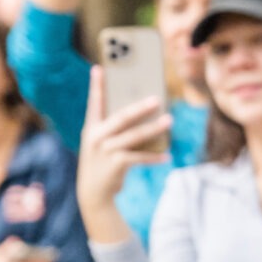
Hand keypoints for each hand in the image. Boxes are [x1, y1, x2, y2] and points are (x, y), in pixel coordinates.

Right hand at [77, 68, 171, 223]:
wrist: (93, 192)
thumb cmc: (102, 160)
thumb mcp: (102, 142)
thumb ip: (115, 127)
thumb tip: (143, 110)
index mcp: (91, 127)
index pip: (94, 102)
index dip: (97, 85)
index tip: (99, 68)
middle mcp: (96, 137)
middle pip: (121, 118)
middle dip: (140, 108)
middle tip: (157, 99)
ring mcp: (105, 151)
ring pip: (134, 136)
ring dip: (153, 129)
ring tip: (169, 121)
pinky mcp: (115, 165)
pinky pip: (139, 158)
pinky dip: (154, 157)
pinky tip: (167, 156)